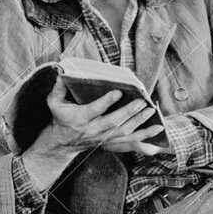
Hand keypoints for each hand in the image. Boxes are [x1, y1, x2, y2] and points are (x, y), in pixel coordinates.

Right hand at [37, 79, 164, 158]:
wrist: (62, 142)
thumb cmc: (61, 117)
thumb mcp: (54, 102)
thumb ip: (57, 88)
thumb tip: (61, 72)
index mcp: (80, 118)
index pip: (94, 110)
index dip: (106, 102)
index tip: (118, 92)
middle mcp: (93, 129)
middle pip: (113, 122)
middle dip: (129, 112)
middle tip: (142, 102)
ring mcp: (103, 137)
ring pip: (123, 132)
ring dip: (139, 122)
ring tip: (151, 111)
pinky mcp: (111, 142)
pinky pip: (130, 140)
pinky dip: (145, 135)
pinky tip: (158, 128)